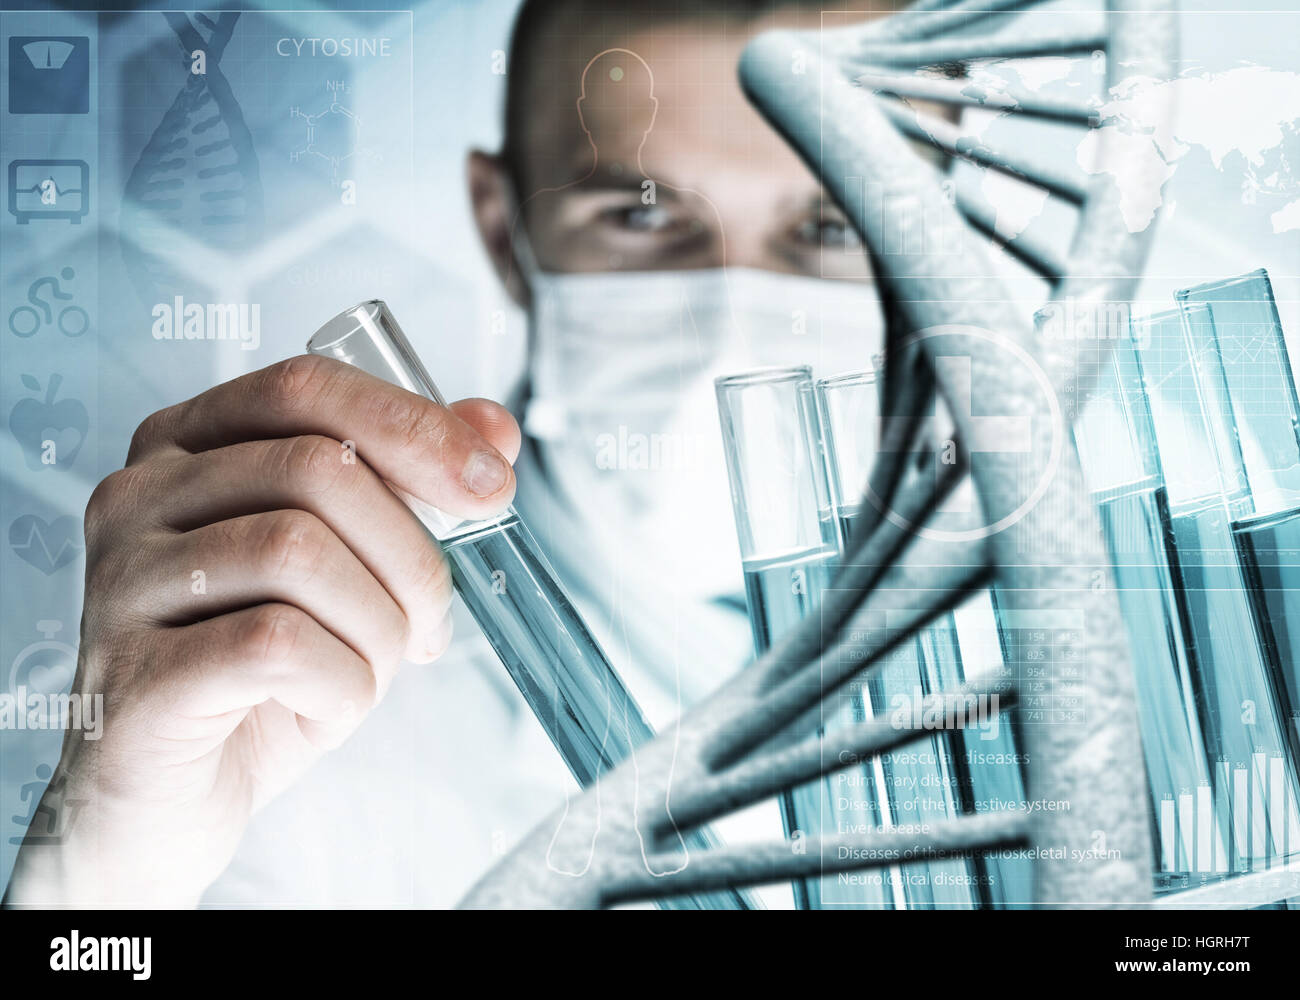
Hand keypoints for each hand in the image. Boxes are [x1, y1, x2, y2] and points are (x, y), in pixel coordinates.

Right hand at [4, 355, 519, 906]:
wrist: (169, 800)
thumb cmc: (260, 673)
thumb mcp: (349, 570)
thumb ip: (410, 487)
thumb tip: (495, 427)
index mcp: (186, 446)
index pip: (305, 387)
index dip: (414, 426)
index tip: (491, 486)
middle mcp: (137, 497)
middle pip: (318, 468)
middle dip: (412, 553)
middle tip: (430, 623)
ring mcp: (121, 584)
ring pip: (300, 551)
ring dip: (379, 627)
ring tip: (369, 669)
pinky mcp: (134, 675)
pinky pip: (277, 645)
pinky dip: (341, 685)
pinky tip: (325, 706)